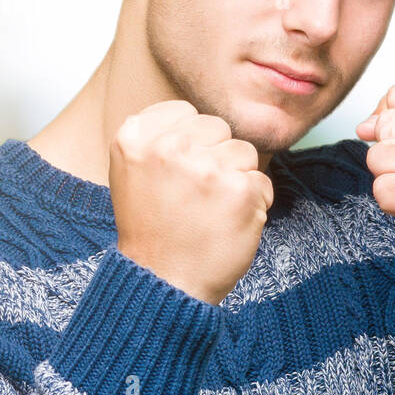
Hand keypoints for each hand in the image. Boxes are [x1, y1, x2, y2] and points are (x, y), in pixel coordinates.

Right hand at [110, 100, 273, 304]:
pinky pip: (262, 181)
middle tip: (194, 196)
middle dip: (216, 157)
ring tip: (210, 211)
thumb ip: (157, 137)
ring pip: (244, 152)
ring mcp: (207, 167)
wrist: (163, 283)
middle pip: (217, 127)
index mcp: (135, 137)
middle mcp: (169, 147)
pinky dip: (254, 204)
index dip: (191, 141)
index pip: (185, 111)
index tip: (178, 172)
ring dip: (237, 180)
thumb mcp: (133, 172)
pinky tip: (228, 223)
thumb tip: (195, 116)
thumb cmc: (152, 230)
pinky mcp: (240, 190)